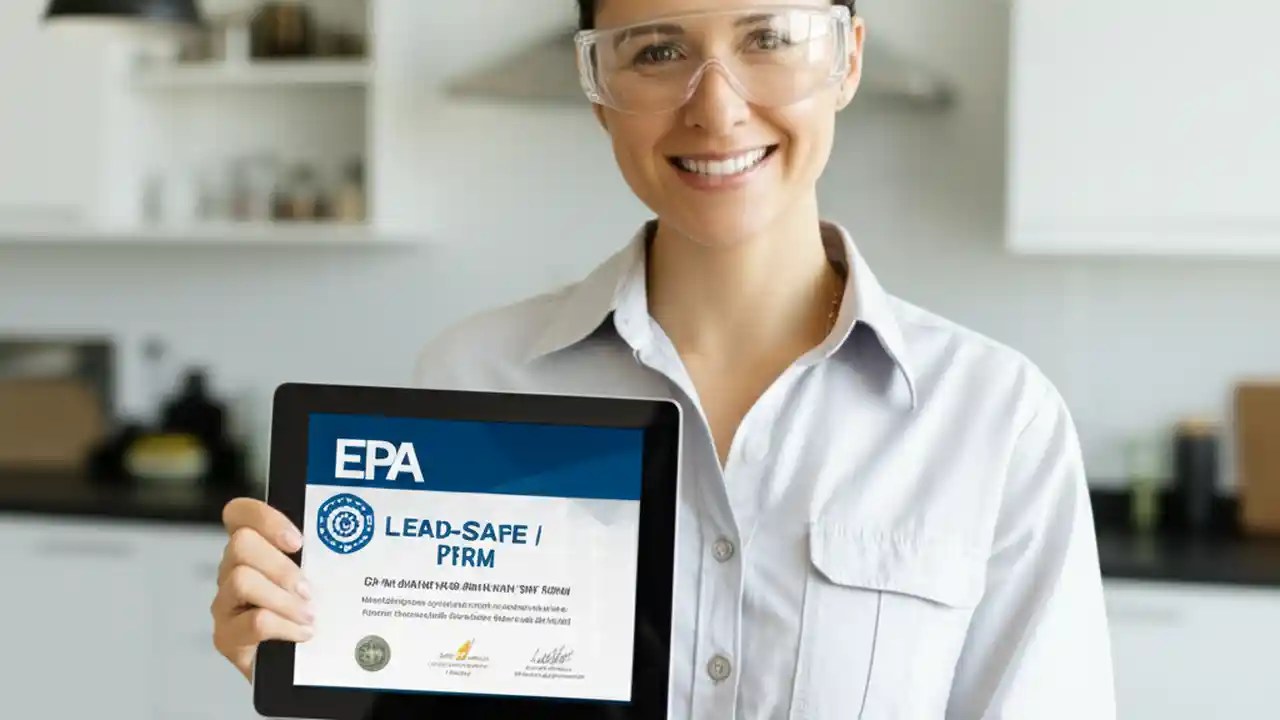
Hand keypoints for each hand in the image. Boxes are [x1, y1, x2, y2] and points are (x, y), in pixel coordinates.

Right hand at [212, 497, 314, 681]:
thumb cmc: (311, 613)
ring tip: (308, 614)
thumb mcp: (318, 577)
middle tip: (307, 588)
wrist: (301, 665)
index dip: (265, 519)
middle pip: (241, 544)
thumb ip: (321, 556)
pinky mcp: (227, 637)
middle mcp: (232, 571)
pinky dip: (284, 626)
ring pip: (241, 580)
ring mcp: (226, 604)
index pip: (239, 514)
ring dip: (283, 598)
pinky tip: (302, 634)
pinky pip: (253, 621)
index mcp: (254, 549)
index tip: (297, 541)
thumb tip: (353, 541)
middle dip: (280, 566)